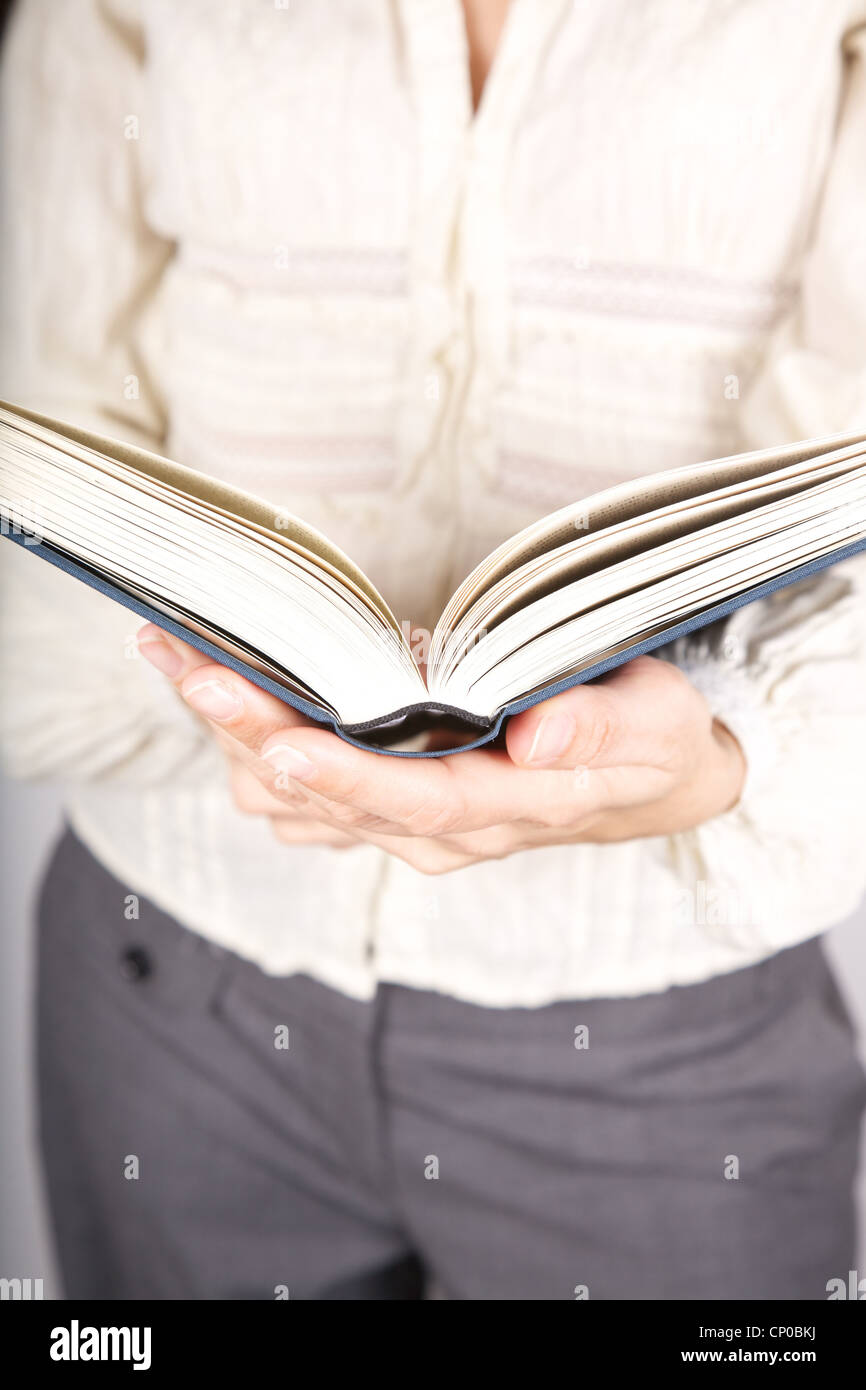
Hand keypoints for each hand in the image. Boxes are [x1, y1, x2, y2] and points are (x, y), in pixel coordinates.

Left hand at [137, 625, 745, 873]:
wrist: (643, 779)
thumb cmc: (649, 739)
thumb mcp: (656, 723)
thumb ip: (603, 728)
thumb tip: (539, 736)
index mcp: (512, 810)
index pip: (422, 803)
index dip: (351, 779)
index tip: (287, 744)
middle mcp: (443, 833)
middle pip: (333, 799)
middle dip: (257, 735)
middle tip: (193, 666)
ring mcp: (405, 826)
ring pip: (296, 801)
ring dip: (234, 736)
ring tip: (180, 656)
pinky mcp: (382, 807)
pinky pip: (294, 794)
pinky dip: (245, 743)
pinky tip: (212, 684)